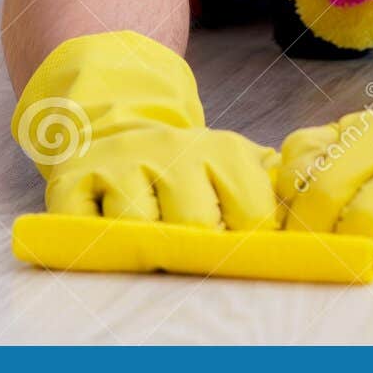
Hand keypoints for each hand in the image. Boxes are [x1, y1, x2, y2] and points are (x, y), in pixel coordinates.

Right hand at [12, 30, 279, 229]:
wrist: (112, 121)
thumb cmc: (182, 164)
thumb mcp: (232, 160)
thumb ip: (270, 181)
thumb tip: (303, 198)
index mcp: (221, 149)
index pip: (251, 215)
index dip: (244, 241)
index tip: (232, 243)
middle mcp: (171, 149)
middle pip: (195, 226)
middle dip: (193, 250)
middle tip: (185, 249)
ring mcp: (119, 163)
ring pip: (137, 230)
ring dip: (141, 249)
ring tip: (145, 240)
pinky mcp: (69, 181)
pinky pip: (78, 230)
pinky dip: (89, 243)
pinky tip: (102, 234)